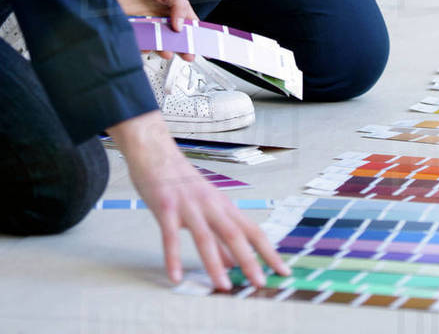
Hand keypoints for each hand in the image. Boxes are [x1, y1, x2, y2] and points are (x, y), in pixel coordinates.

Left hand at [99, 0, 196, 60]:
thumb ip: (178, 5)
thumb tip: (181, 26)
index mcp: (173, 5)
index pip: (189, 23)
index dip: (196, 35)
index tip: (203, 46)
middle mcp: (160, 15)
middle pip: (174, 36)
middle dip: (181, 46)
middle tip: (187, 55)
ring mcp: (145, 21)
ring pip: (157, 40)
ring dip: (162, 47)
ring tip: (166, 50)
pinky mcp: (130, 24)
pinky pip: (138, 39)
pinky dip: (143, 44)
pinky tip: (146, 45)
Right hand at [108, 110, 288, 290]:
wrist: (156, 150)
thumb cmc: (181, 180)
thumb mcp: (206, 205)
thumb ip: (219, 235)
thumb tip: (233, 263)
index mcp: (223, 205)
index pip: (252, 230)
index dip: (268, 251)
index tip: (283, 271)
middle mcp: (210, 205)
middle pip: (234, 233)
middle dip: (249, 260)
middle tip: (260, 284)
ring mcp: (188, 206)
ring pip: (205, 237)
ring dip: (214, 263)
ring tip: (223, 287)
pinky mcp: (166, 208)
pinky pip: (170, 236)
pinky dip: (173, 258)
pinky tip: (176, 277)